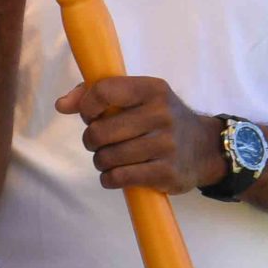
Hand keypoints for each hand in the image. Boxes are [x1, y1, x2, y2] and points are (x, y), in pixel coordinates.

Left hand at [55, 76, 227, 194]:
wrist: (205, 148)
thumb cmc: (159, 118)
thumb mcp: (138, 97)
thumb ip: (96, 94)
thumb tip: (61, 105)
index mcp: (152, 89)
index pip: (103, 91)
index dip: (87, 107)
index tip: (91, 116)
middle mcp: (162, 114)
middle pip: (100, 132)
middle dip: (91, 140)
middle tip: (100, 142)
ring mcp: (166, 145)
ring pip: (107, 158)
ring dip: (101, 161)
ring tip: (110, 158)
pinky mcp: (167, 173)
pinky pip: (120, 178)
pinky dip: (109, 179)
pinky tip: (115, 175)